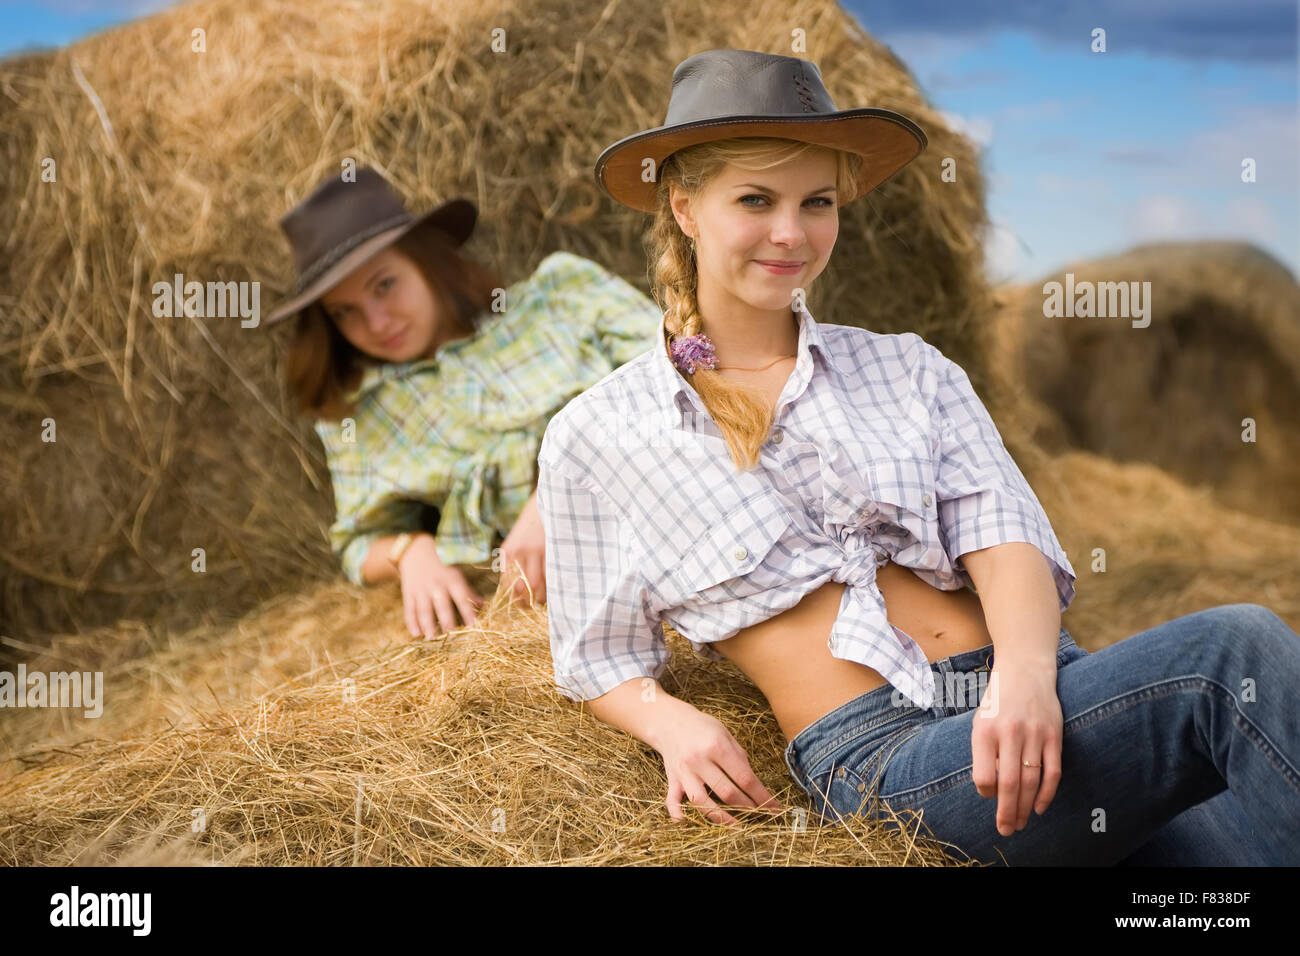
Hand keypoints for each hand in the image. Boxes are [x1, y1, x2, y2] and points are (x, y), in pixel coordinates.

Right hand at [397, 534, 484, 637]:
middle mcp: (436, 586)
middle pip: (442, 606)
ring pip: (424, 610)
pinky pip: (410, 609)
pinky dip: (412, 622)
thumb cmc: (442, 564)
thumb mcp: (456, 574)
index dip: (468, 613)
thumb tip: (483, 605)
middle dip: (446, 622)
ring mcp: (421, 590)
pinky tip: (415, 633)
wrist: (416, 551)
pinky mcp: (408, 593)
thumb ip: (468, 591)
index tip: (474, 627)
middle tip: (450, 638)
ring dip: (427, 625)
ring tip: (431, 638)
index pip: (462, 599)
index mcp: (452, 580)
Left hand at [495, 490, 546, 606]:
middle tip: (535, 606)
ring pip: (538, 585)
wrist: (551, 495)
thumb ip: (519, 557)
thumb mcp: (520, 536)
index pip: (507, 584)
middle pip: (521, 588)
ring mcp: (537, 551)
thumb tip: (522, 584)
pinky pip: (552, 575)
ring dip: (543, 597)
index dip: (515, 597)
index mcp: (508, 551)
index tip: (522, 603)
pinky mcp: (552, 549)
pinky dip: (555, 584)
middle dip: (528, 601)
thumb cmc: (535, 517)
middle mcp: (519, 553)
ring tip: (548, 599)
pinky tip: (559, 586)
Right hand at [655, 699, 782, 824]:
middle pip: (726, 792)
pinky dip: (678, 814)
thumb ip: (739, 757)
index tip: (774, 806)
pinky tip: (687, 824)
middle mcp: (699, 760)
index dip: (761, 795)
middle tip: (761, 814)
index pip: (744, 777)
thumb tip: (754, 783)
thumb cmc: (703, 727)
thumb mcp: (725, 734)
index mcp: (716, 746)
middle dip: (748, 807)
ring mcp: (684, 772)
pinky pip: (672, 801)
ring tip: (737, 825)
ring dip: (721, 817)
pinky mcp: (672, 779)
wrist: (670, 721)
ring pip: (702, 801)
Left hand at [970, 660, 1062, 836]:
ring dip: (1025, 807)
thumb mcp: (980, 723)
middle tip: (1006, 830)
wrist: (1024, 672)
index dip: (986, 793)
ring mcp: (1034, 734)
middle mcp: (1009, 733)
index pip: (983, 775)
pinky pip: (1052, 772)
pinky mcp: (1054, 735)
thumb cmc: (998, 703)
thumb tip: (992, 790)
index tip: (989, 798)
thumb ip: (984, 754)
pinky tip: (1039, 808)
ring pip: (1031, 781)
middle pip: (1009, 784)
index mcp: (984, 731)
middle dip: (1007, 812)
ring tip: (1020, 823)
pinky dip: (1046, 794)